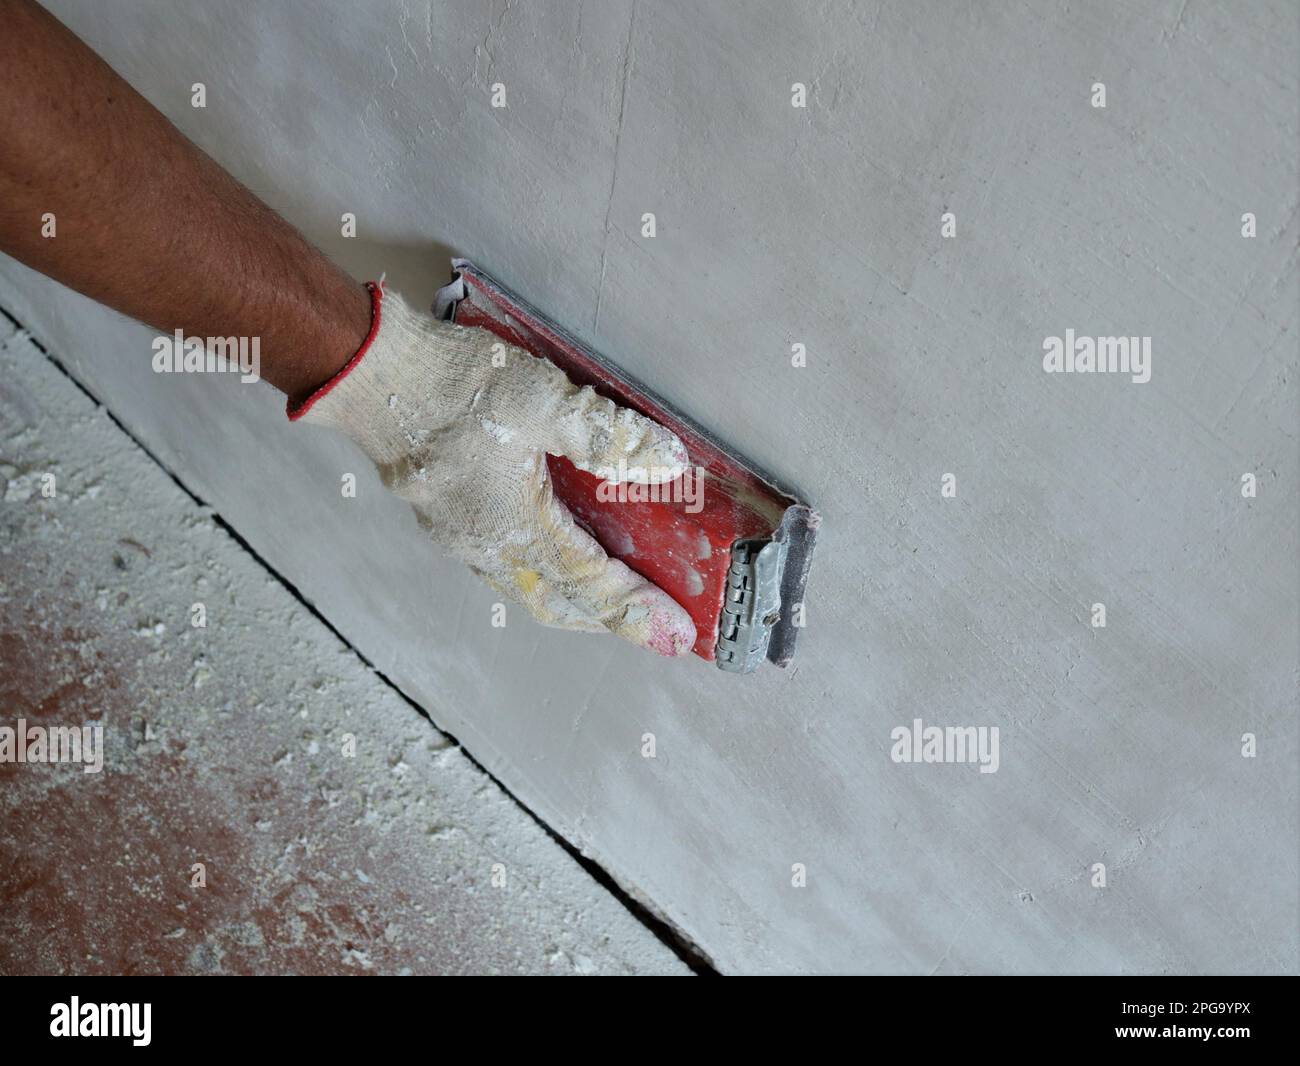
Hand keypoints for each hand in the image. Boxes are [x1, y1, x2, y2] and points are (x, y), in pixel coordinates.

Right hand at [291, 284, 696, 656]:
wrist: (369, 372)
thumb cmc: (450, 384)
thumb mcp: (543, 399)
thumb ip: (607, 435)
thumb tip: (666, 463)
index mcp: (514, 527)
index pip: (590, 585)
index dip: (637, 610)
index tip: (674, 632)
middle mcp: (485, 546)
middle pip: (558, 604)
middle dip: (609, 620)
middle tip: (653, 628)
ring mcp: (460, 536)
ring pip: (528, 590)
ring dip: (574, 604)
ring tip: (612, 603)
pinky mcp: (445, 517)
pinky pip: (504, 568)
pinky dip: (543, 577)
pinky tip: (554, 556)